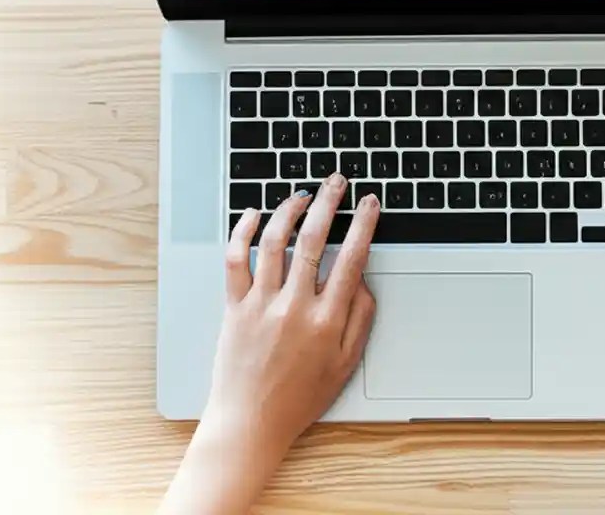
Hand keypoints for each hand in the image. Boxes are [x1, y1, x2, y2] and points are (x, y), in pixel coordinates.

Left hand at [160, 173, 379, 514]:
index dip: (364, 225)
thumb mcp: (347, 364)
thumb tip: (362, 281)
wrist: (251, 422)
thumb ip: (360, 319)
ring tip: (301, 195)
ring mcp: (261, 305)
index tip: (370, 204)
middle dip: (330, 203)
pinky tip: (252, 215)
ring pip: (275, 242)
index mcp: (327, 320)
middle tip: (337, 181)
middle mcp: (294, 307)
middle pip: (315, 240)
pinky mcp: (234, 308)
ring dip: (289, 211)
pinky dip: (242, 232)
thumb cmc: (300, 397)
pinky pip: (235, 260)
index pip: (352, 259)